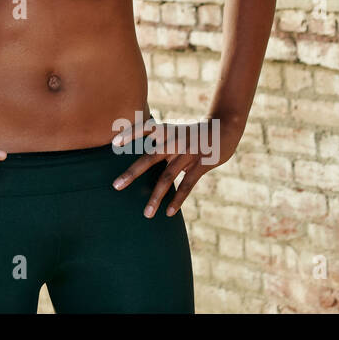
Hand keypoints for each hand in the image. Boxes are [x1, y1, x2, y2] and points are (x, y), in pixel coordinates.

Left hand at [110, 117, 237, 218]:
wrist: (224, 125)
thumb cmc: (193, 130)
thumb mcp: (175, 130)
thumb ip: (160, 144)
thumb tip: (143, 162)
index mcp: (165, 130)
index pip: (143, 129)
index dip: (129, 134)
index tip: (114, 144)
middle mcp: (174, 141)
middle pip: (149, 158)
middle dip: (132, 173)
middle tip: (116, 186)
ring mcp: (187, 153)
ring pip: (168, 177)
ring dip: (156, 197)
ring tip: (146, 214)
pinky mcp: (202, 164)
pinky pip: (187, 184)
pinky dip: (178, 199)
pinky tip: (168, 212)